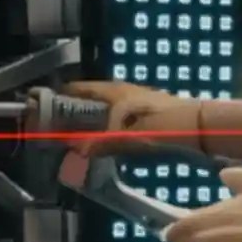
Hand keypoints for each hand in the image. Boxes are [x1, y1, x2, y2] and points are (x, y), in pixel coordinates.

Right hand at [56, 81, 202, 155]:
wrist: (199, 128)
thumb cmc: (162, 126)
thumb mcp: (127, 137)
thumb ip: (100, 145)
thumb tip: (75, 152)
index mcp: (114, 92)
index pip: (78, 89)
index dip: (60, 96)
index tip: (42, 108)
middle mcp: (122, 93)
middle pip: (89, 100)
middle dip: (72, 114)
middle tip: (56, 130)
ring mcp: (135, 104)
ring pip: (104, 111)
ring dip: (90, 124)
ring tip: (75, 141)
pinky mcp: (146, 116)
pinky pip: (117, 122)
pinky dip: (106, 131)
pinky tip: (103, 145)